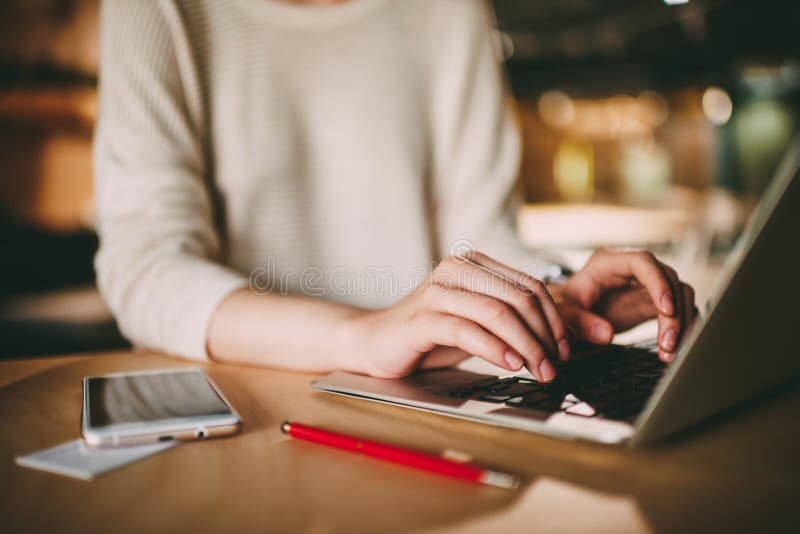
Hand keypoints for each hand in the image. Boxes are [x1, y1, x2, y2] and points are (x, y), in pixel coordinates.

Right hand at [348, 253, 567, 380]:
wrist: (374, 344)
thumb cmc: (429, 335)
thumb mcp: (478, 325)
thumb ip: (515, 323)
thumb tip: (568, 335)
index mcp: (474, 264)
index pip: (530, 285)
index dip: (556, 318)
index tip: (567, 348)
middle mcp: (456, 268)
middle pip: (519, 297)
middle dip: (545, 334)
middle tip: (556, 365)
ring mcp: (437, 290)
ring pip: (498, 312)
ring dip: (527, 345)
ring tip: (539, 369)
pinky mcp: (422, 316)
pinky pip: (468, 330)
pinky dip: (495, 349)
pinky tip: (510, 364)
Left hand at [558, 249, 698, 361]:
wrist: (573, 310)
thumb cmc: (569, 305)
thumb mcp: (566, 314)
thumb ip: (580, 323)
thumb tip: (606, 335)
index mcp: (609, 263)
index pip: (642, 262)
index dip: (658, 283)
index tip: (666, 310)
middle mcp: (632, 269)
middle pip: (668, 279)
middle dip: (673, 312)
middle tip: (668, 343)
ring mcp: (647, 283)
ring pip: (680, 294)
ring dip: (681, 322)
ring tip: (669, 352)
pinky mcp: (655, 300)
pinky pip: (679, 309)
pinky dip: (681, 328)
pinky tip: (672, 350)